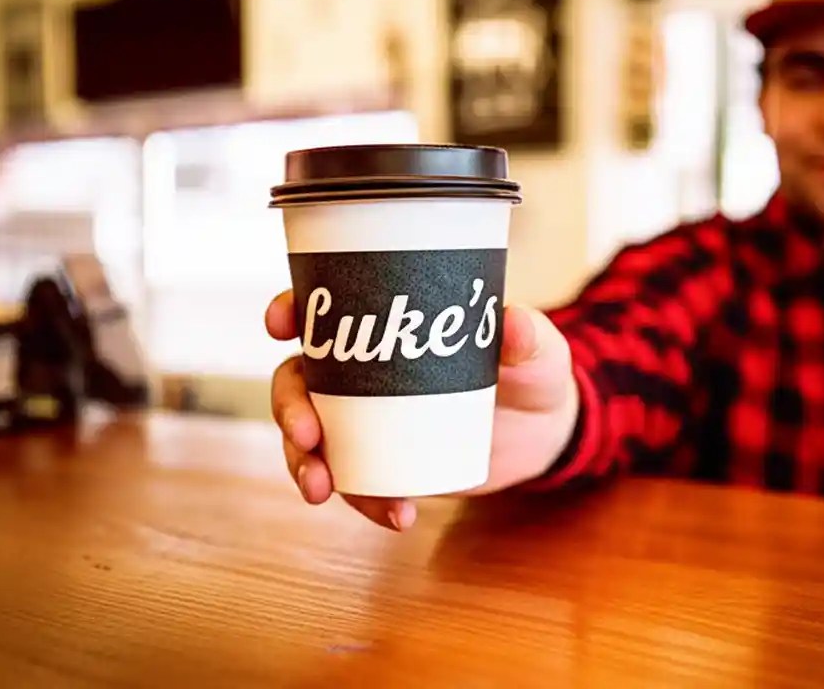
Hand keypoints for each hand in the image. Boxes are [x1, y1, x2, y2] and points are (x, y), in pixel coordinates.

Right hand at [266, 290, 578, 530]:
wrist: (543, 433)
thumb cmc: (532, 372)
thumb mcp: (537, 352)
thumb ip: (529, 337)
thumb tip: (512, 322)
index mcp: (386, 324)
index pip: (323, 308)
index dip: (290, 310)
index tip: (281, 324)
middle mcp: (362, 369)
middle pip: (298, 380)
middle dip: (288, 408)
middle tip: (307, 435)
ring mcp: (366, 419)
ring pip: (311, 438)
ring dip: (303, 465)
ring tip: (323, 490)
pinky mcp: (382, 462)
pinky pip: (354, 484)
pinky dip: (365, 502)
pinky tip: (397, 516)